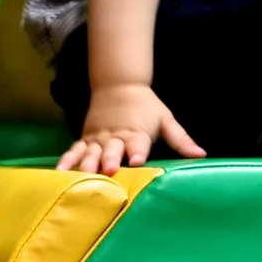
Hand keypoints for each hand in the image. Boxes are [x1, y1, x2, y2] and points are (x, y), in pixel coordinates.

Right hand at [57, 82, 205, 172]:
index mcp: (137, 132)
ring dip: (87, 163)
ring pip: (91, 152)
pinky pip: (74, 151)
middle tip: (110, 170)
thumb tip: (202, 154)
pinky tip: (60, 172)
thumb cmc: (146, 108)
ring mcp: (98, 139)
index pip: (138, 143)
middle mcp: (116, 136)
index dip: (138, 151)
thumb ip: (181, 139)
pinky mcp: (86, 140)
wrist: (119, 85)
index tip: (138, 160)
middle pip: (112, 149)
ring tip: (83, 176)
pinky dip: (67, 160)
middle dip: (111, 159)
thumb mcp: (166, 120)